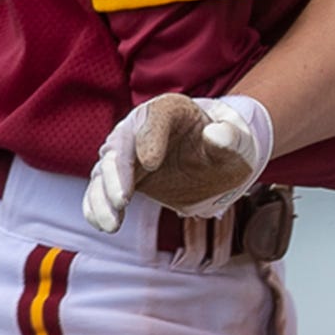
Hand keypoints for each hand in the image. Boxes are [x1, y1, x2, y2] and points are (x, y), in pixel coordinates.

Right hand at [83, 92, 272, 231]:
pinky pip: (100, 190)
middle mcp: (140, 127)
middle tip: (123, 200)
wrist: (213, 160)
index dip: (149, 139)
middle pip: (120, 144)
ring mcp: (126, 153)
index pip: (154, 117)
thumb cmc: (226, 147)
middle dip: (117, 172)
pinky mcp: (120, 177)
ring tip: (111, 224)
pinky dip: (96, 207)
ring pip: (104, 170)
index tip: (151, 163)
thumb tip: (216, 134)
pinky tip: (102, 224)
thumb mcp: (238, 142)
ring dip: (102, 197)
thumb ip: (231, 137)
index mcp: (169, 109)